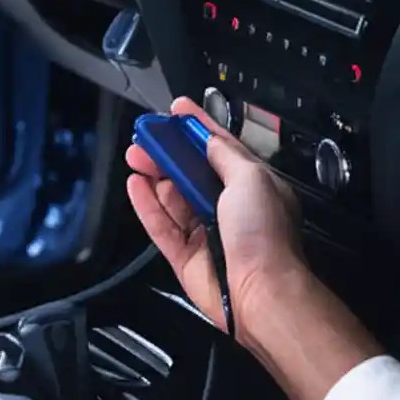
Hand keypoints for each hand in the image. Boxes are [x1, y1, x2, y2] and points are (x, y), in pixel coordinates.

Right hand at [126, 97, 305, 335]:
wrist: (261, 291)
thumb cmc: (265, 234)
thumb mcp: (251, 177)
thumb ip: (225, 155)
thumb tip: (208, 138)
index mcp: (251, 186)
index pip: (220, 148)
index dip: (198, 127)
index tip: (178, 109)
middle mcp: (228, 208)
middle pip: (191, 172)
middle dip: (168, 151)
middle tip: (146, 135)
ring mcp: (206, 232)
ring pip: (173, 198)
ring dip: (154, 175)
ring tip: (135, 155)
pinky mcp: (186, 257)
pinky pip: (161, 226)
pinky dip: (147, 205)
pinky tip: (135, 185)